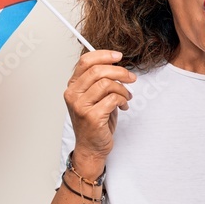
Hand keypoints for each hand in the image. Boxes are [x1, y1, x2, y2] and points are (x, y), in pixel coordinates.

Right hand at [63, 50, 135, 170]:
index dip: (104, 55)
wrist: (91, 147)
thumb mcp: (95, 97)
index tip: (119, 56)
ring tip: (126, 97)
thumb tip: (116, 64)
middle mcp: (73, 95)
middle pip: (98, 70)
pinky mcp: (91, 116)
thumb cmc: (95, 122)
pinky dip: (122, 100)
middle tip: (131, 78)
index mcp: (73, 87)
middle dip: (119, 72)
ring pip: (107, 84)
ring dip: (123, 89)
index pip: (85, 61)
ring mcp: (81, 106)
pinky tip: (123, 106)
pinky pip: (113, 99)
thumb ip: (101, 81)